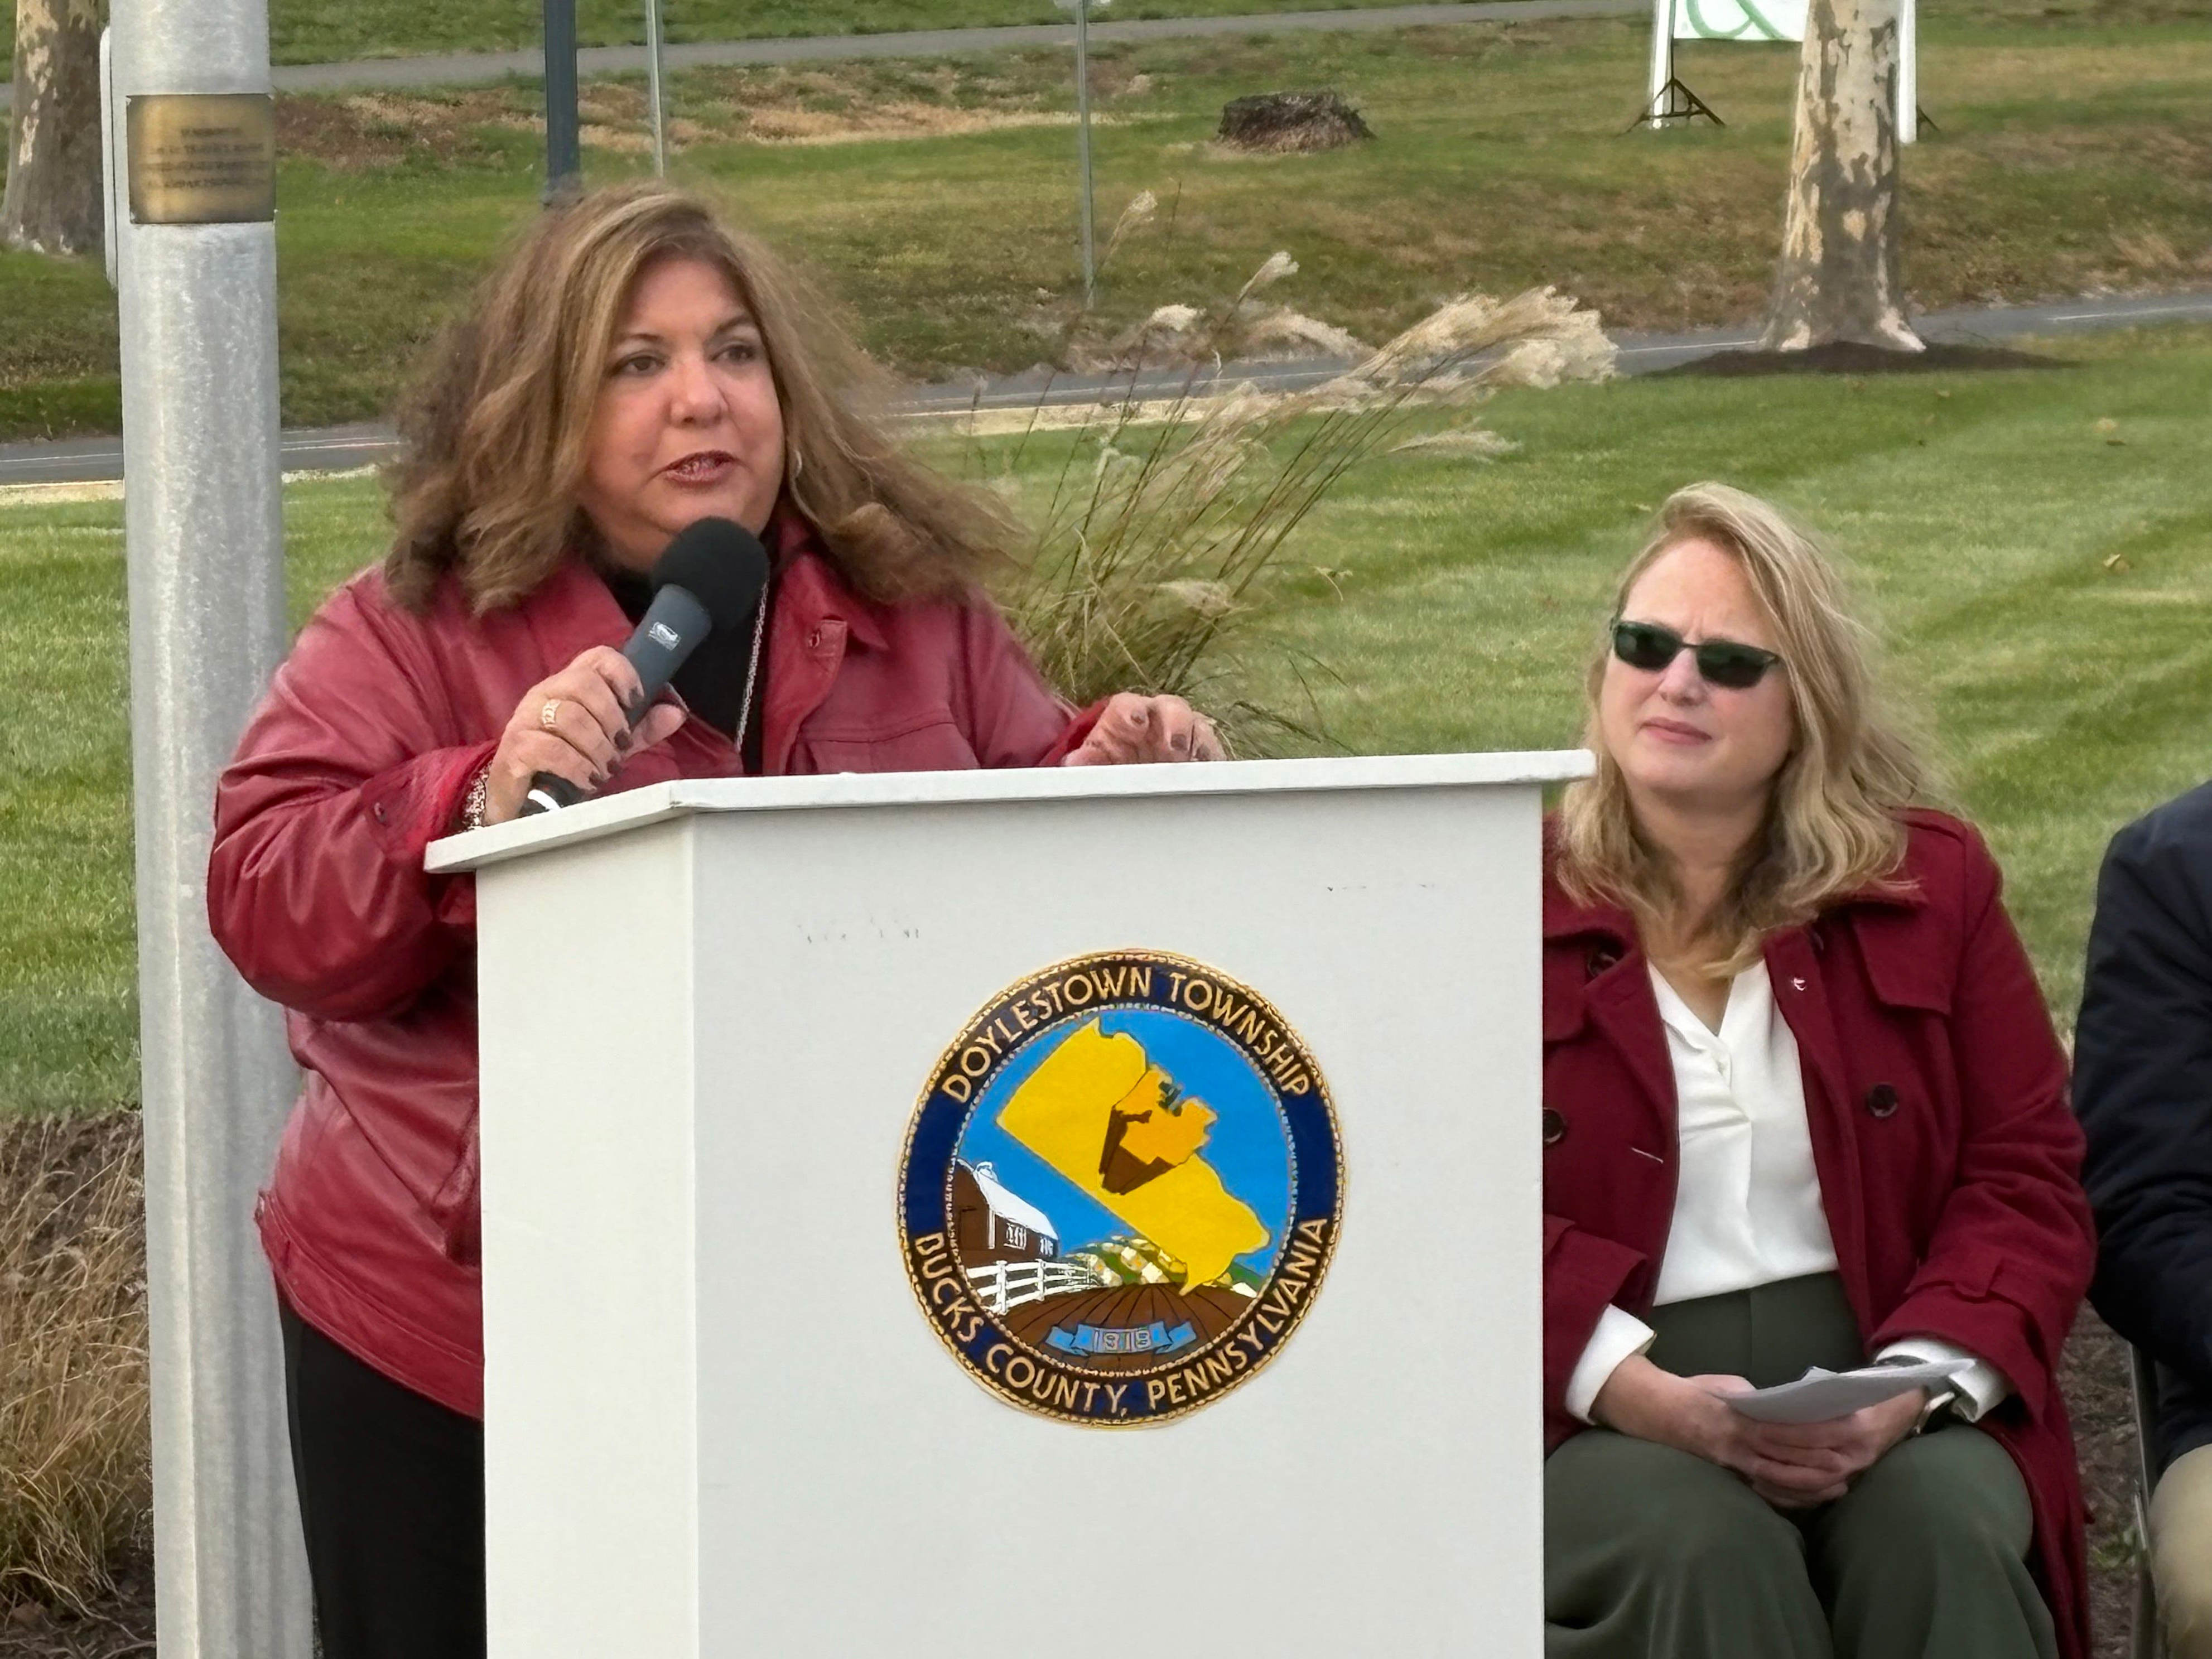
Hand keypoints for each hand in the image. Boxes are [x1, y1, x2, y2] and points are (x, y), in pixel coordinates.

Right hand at [482, 647, 687, 824]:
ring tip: (604, 769)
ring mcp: (526, 719)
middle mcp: (545, 694)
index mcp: (568, 685)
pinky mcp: (515, 749)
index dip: (623, 674)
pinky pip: (552, 749)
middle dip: (613, 719)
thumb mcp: (610, 744)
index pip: (597, 657)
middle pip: (585, 683)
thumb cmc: (566, 766)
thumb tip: (676, 711)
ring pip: (571, 717)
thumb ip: (641, 728)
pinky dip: (578, 766)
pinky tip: (587, 780)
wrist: (521, 803)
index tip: (636, 702)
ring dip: (598, 748)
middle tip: (620, 747)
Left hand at [1061, 693, 1223, 765]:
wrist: (1135, 775)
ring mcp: (1185, 736)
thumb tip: (1073, 762)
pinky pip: (1213, 754)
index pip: (1128, 706)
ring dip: (1197, 745)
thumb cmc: (1113, 762)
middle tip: (1173, 748)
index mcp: (1127, 715)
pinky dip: (1211, 763)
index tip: (1136, 724)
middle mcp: (1159, 719)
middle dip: (1175, 725)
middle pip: (1172, 709)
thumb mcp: (1096, 763)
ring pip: (1197, 729)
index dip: (1133, 711)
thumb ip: (1087, 761)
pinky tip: (1208, 776)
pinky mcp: (1204, 754)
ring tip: (1193, 764)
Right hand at [1589, 1356, 1922, 1508]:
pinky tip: (1811, 1495)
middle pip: (1786, 1458)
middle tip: (1851, 1463)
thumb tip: (1787, 1407)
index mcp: (1739, 1418)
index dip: (1815, 1432)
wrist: (1657, 1413)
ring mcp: (1733, 1465)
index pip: (1785, 1428)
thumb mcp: (1728, 1385)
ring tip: (1840, 1484)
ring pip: (1778, 1480)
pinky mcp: (1730, 1476)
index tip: (1843, 1429)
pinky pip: (1763, 1491)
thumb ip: (1758, 1399)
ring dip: (1810, 1484)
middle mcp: (1738, 1445)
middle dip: (1820, 1463)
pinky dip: (1789, 1495)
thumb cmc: (1696, 1393)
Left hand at [1737, 1390, 1925, 1507]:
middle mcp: (1856, 1455)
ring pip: (1814, 1485)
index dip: (1784, 1432)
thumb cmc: (1861, 1397)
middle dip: (1777, 1458)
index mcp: (1855, 1428)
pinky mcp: (1848, 1483)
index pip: (1814, 1434)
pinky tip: (1766, 1486)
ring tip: (1751, 1470)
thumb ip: (1813, 1399)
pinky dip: (1790, 1495)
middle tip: (1748, 1450)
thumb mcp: (1842, 1391)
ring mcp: (1853, 1473)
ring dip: (1780, 1480)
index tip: (1756, 1427)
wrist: (1892, 1416)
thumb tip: (1771, 1402)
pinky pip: (1816, 1496)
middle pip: (1812, 1464)